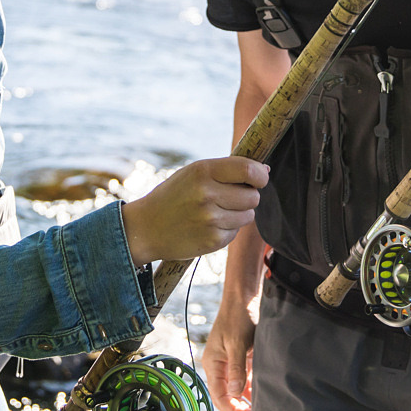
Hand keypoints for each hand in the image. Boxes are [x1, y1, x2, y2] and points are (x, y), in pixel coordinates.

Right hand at [121, 157, 267, 265]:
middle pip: (253, 196)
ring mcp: (210, 220)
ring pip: (248, 216)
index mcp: (203, 171)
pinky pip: (236, 232)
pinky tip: (208, 226)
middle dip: (248, 196)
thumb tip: (264, 170)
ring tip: (215, 212)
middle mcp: (207, 195)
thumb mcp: (193, 173)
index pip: (249, 170)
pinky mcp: (213, 241)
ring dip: (238, 214)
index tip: (260, 178)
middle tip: (229, 197)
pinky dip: (227, 229)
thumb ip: (227, 169)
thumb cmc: (174, 196)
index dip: (260, 175)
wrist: (146, 228)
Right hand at [200, 293, 257, 410]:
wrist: (245, 296)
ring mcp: (231, 362)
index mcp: (213, 363)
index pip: (219, 396)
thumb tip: (234, 393)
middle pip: (227, 396)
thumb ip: (236, 369)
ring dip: (246, 402)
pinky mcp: (242, 358)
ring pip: (237, 390)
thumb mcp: (238, 343)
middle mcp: (220, 366)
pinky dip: (252, 390)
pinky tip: (262, 398)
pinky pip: (245, 380)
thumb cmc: (239, 316)